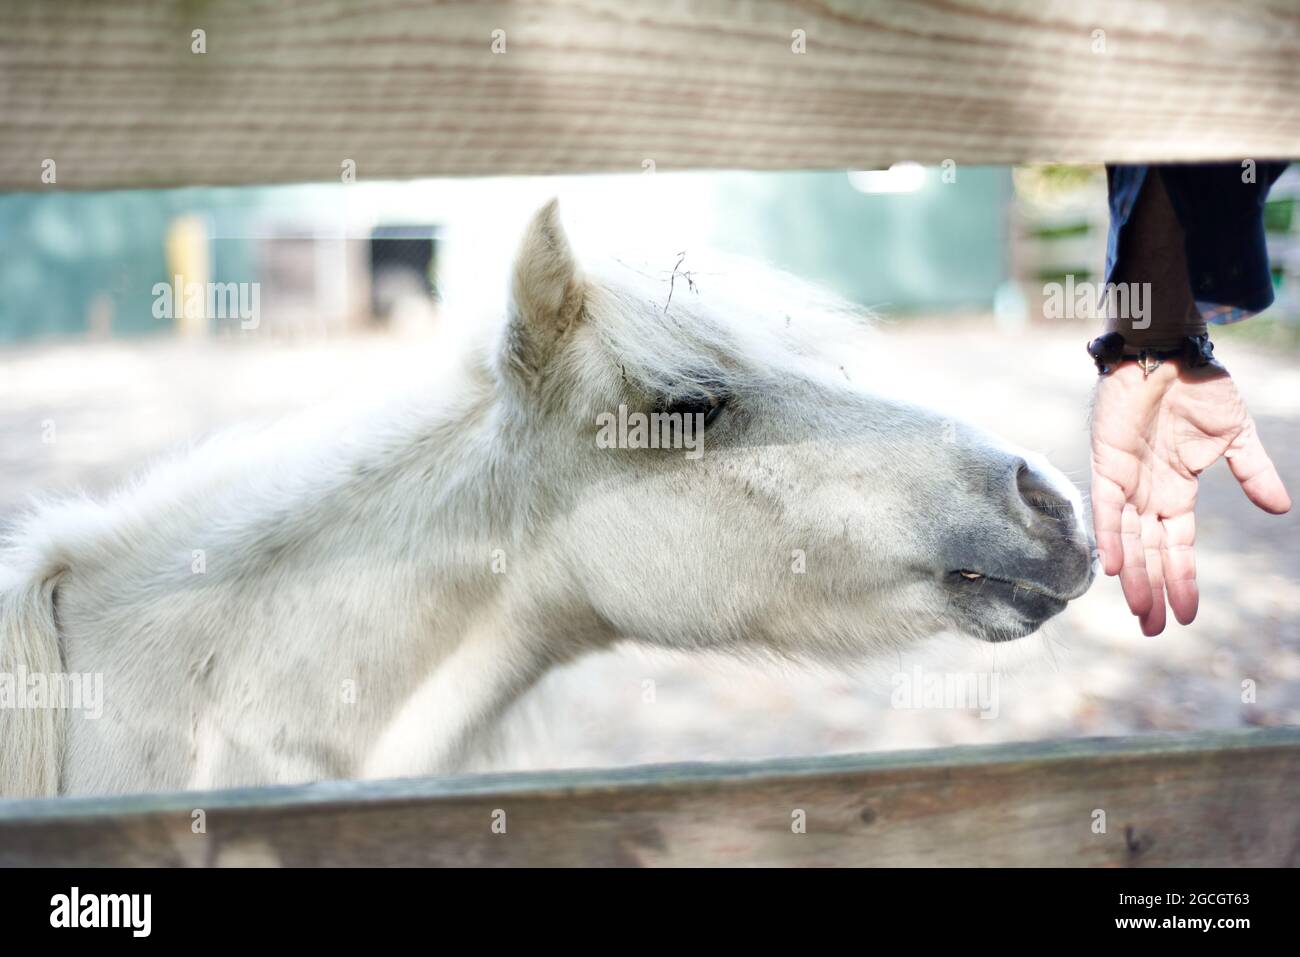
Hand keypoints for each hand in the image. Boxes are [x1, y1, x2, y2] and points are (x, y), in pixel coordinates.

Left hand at [1090, 360, 1290, 634]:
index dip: (1181, 578)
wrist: (1168, 349)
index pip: (1178, 544)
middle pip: (1149, 552)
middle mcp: (1148, 492)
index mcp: (1177, 489)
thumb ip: (1251, 471)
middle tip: (1154, 632)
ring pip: (1127, 540)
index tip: (1187, 614)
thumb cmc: (1197, 385)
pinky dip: (1109, 537)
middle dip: (1153, 591)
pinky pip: (1106, 508)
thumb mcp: (1234, 435)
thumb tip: (1280, 509)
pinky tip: (1114, 569)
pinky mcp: (1106, 463)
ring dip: (1133, 577)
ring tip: (1139, 614)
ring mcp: (1126, 480)